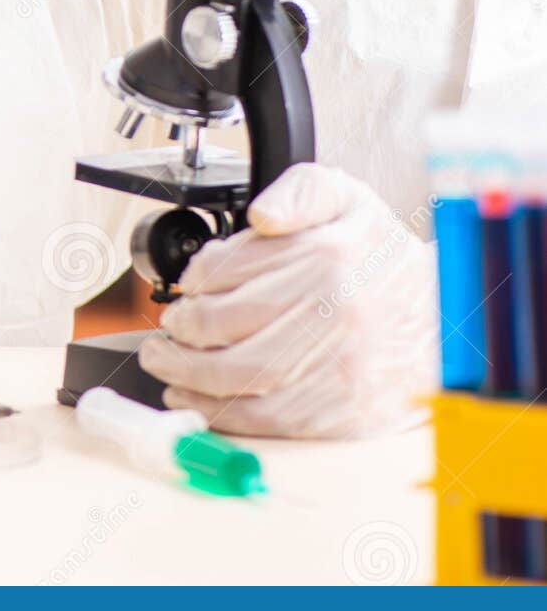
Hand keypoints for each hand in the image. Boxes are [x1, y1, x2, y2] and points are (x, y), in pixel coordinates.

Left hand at [137, 162, 437, 438]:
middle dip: (181, 330)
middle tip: (168, 329)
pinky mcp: (341, 413)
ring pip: (238, 378)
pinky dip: (221, 413)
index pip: (230, 270)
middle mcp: (332, 314)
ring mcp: (337, 368)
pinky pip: (266, 419)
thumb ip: (299, 190)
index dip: (195, 279)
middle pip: (225, 327)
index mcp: (327, 256)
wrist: (443, 319)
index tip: (184, 284)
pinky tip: (197, 397)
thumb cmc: (382, 260)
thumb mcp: (347, 199)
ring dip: (188, 373)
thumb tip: (261, 215)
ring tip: (167, 363)